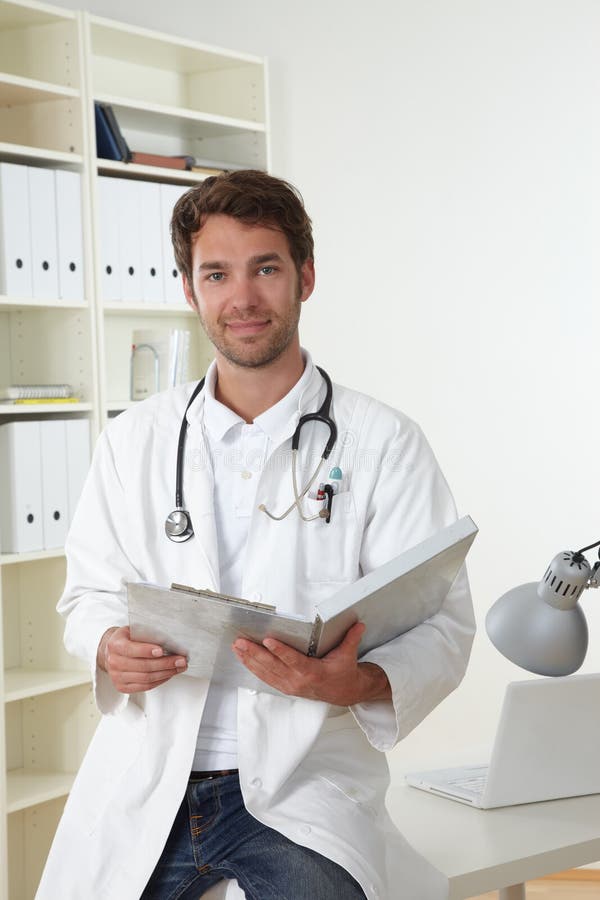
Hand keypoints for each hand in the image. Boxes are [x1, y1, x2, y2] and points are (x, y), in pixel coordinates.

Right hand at [97, 626, 186, 693]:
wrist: (111, 652)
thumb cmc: (127, 639)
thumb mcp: (133, 630)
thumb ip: (146, 634)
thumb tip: (169, 639)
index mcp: (115, 645)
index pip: (131, 649)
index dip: (146, 650)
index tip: (161, 650)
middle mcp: (114, 662)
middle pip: (143, 666)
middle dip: (165, 663)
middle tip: (180, 660)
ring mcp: (117, 677)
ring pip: (146, 678)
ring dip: (166, 673)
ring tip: (179, 667)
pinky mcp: (123, 687)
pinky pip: (145, 687)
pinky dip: (160, 681)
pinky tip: (169, 674)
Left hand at [232, 622, 390, 704]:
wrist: (344, 692)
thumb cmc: (343, 672)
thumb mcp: (348, 655)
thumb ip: (351, 638)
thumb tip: (358, 624)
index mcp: (313, 673)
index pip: (293, 661)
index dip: (279, 651)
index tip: (267, 640)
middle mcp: (298, 681)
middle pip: (273, 667)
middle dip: (255, 653)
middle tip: (241, 642)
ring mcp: (290, 686)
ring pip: (266, 673)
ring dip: (250, 660)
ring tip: (237, 647)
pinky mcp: (285, 687)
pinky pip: (266, 678)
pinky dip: (253, 668)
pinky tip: (244, 659)